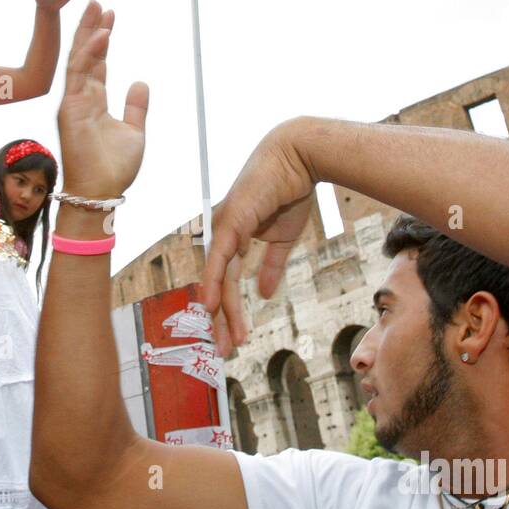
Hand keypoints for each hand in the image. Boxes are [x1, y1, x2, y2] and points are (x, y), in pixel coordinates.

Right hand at [57, 0, 147, 200]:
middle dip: (90, 28)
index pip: (97, 64)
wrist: (102, 190)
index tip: (109, 18)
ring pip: (79, 58)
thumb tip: (140, 82)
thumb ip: (136, 107)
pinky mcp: (70, 108)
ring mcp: (73, 102)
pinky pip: (79, 73)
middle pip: (85, 55)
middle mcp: (81, 99)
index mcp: (94, 103)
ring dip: (87, 32)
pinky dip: (89, 52)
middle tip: (97, 2)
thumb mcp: (134, 131)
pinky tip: (102, 35)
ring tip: (97, 8)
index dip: (102, 41)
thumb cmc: (114, 167)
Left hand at [200, 120, 317, 355]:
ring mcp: (223, 228)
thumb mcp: (283, 238)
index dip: (228, 310)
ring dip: (220, 312)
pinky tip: (209, 306)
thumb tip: (263, 294)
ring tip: (225, 340)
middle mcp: (223, 235)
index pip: (225, 280)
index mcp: (234, 238)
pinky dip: (211, 283)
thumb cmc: (290, 191)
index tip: (232, 335)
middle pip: (217, 285)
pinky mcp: (230, 222)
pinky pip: (218, 259)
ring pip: (217, 279)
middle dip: (221, 320)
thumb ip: (271, 265)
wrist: (299, 159)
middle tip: (223, 348)